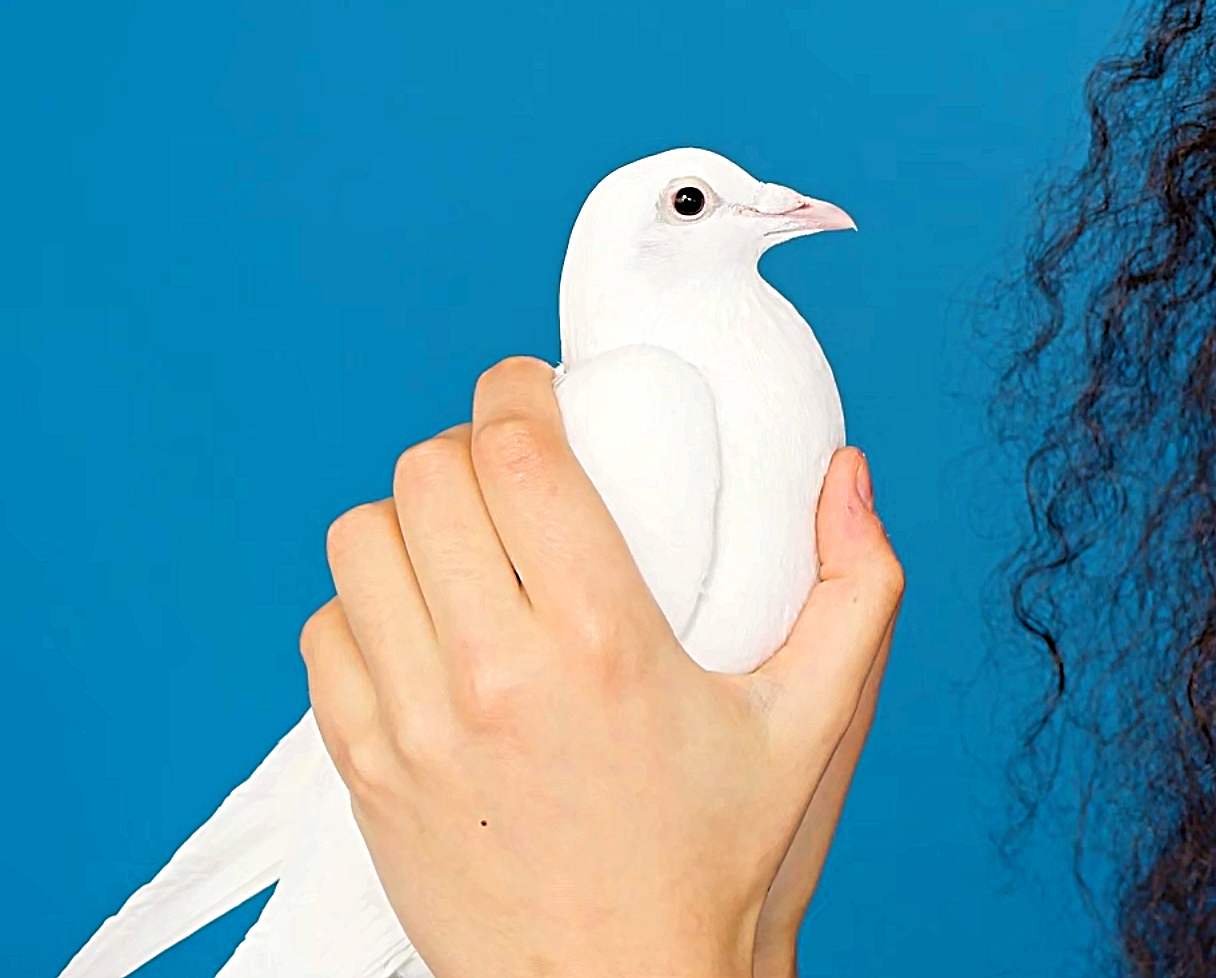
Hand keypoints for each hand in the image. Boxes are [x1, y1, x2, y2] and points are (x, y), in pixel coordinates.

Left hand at [299, 356, 902, 977]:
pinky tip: (425, 621)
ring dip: (410, 521)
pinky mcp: (365, 771)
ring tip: (463, 540)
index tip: (538, 393)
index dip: (516, 391)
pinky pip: (326, 633)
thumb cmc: (723, 854)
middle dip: (468, 448)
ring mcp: (414, 726)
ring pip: (358, 543)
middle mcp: (494, 675)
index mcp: (604, 643)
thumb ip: (858, 584)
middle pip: (424, 477)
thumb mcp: (817, 719)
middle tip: (512, 468)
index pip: (513, 453)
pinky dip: (368, 607)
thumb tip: (846, 468)